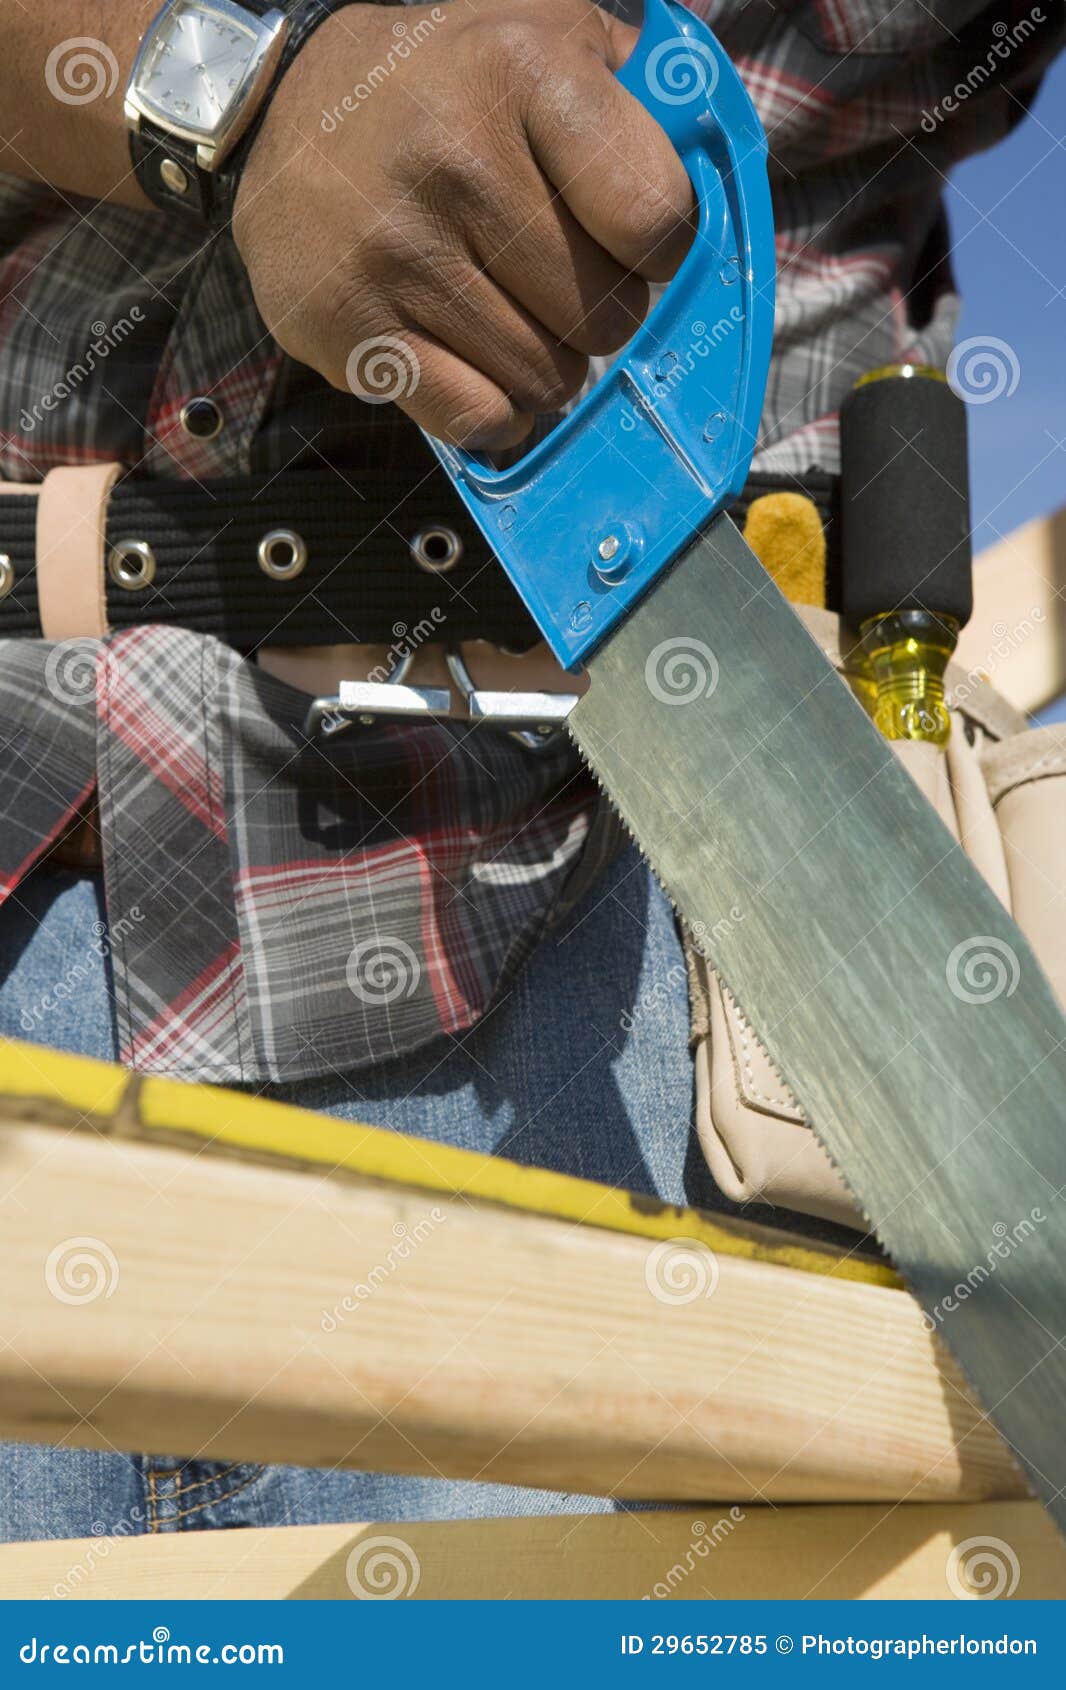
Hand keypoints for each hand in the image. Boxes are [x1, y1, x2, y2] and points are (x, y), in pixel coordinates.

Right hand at [233, 0, 693, 447]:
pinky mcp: (347, 329)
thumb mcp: (543, 30)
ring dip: (547, 367)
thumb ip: (640, 91)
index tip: (631, 242)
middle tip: (556, 281)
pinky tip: (473, 363)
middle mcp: (453, 158)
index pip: (656, 220)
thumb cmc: (442, 84)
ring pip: (545, 380)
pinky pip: (474, 418)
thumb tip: (712, 174)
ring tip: (508, 314)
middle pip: (604, 316)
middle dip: (598, 314)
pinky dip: (492, 411)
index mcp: (522, 73)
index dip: (661, 252)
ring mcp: (394, 252)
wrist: (280, 116)